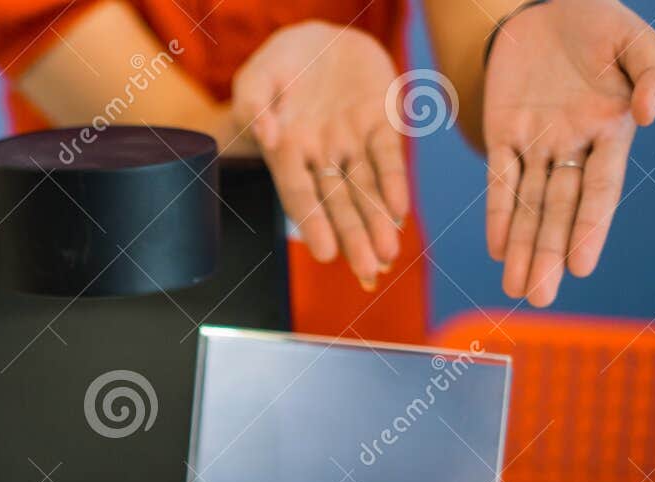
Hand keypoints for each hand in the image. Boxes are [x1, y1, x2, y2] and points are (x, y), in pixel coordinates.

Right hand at [231, 21, 408, 289]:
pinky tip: (399, 211)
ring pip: (366, 189)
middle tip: (366, 270)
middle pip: (337, 203)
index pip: (300, 194)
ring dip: (377, 222)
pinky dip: (394, 183)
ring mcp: (352, 143)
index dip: (314, 224)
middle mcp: (320, 156)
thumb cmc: (281, 62)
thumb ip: (255, 104)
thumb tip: (265, 136)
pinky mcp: (381, 125)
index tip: (325, 253)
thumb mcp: (257, 75)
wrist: (321, 38)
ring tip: (387, 254)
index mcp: (287, 150)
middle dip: (353, 237)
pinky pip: (388, 158)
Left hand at [483, 0, 654, 305]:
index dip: (590, 229)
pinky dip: (498, 213)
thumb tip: (652, 113)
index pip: (600, 190)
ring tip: (516, 288)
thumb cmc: (600, 23)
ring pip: (530, 205)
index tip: (582, 266)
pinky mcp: (504, 136)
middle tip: (541, 297)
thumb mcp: (635, 41)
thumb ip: (651, 74)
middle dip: (550, 254)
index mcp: (611, 131)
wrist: (547, 7)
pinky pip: (500, 182)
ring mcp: (538, 145)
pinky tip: (498, 248)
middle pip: (560, 210)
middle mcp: (574, 147)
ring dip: (523, 247)